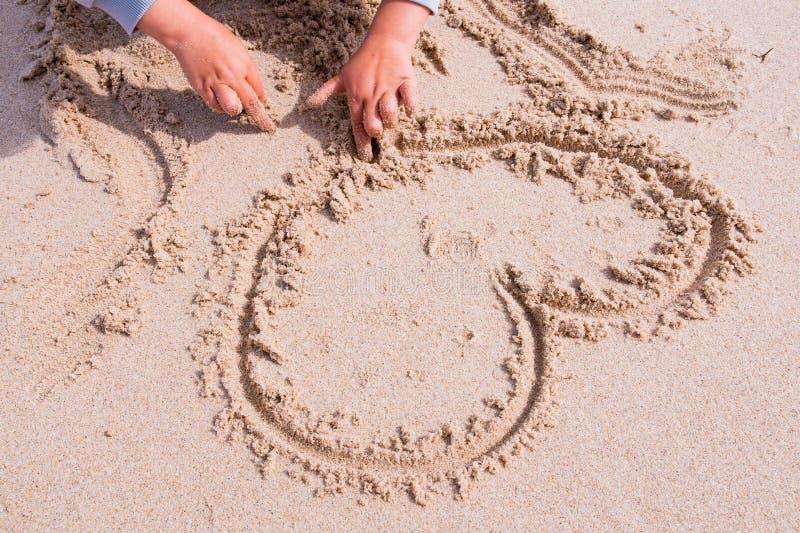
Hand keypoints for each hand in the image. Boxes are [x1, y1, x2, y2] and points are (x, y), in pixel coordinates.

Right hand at [137, 0, 274, 131]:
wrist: (188, 33)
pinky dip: (219, 106)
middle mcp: (233, 75)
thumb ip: (245, 67)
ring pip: (232, 108)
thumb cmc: (213, 37)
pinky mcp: (202, 87)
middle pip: (251, 103)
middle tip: (267, 126)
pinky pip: (214, 105)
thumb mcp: (237, 48)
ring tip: (233, 106)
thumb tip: (251, 87)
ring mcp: (217, 83)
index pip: (258, 90)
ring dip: (236, 110)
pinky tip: (219, 101)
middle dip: (261, 118)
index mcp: (244, 64)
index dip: (261, 100)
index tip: (262, 105)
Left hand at [306, 0, 429, 160]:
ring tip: (390, 119)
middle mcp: (371, 94)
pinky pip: (409, 96)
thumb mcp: (342, 77)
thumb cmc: (361, 62)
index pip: (357, 125)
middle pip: (373, 123)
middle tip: (377, 130)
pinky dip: (409, 104)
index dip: (361, 143)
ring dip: (390, 120)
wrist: (384, 41)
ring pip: (389, 112)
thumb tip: (309, 104)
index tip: (365, 157)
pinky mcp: (404, 80)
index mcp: (356, 97)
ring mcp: (388, 87)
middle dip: (374, 131)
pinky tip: (408, 109)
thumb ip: (326, 92)